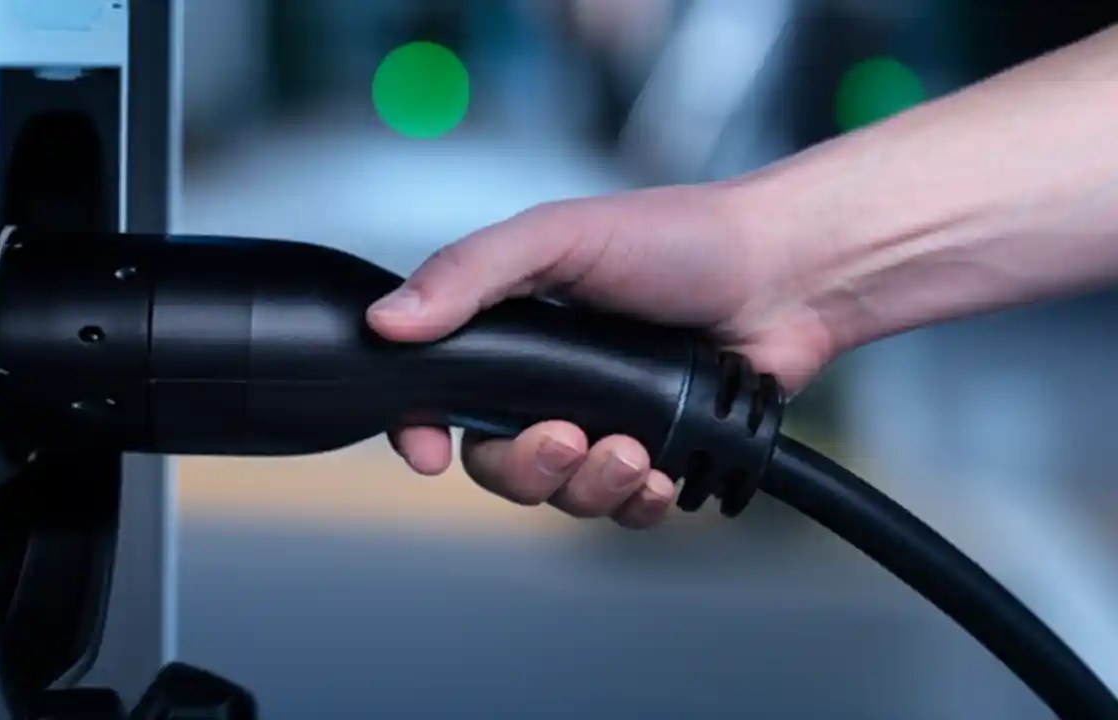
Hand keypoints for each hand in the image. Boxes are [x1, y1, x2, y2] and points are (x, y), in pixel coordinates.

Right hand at [366, 183, 840, 528]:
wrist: (785, 276)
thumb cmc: (679, 239)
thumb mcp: (559, 235)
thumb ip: (471, 273)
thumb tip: (389, 319)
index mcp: (511, 329)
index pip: (436, 394)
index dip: (419, 432)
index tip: (429, 451)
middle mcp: (548, 382)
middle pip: (495, 463)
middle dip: (528, 468)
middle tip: (569, 439)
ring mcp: (599, 420)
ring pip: (558, 494)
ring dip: (590, 486)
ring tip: (634, 450)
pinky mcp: (651, 454)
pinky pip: (620, 509)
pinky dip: (636, 501)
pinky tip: (659, 472)